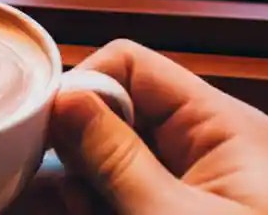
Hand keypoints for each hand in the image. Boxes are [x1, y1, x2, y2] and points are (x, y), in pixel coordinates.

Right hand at [49, 40, 267, 213]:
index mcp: (219, 127)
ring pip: (110, 170)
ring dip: (84, 194)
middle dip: (79, 155)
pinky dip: (100, 212)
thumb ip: (115, 158)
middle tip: (74, 199)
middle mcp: (204, 152)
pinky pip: (123, 203)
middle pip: (116, 119)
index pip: (133, 67)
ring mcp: (190, 195)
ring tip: (89, 213)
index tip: (48, 136)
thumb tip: (66, 97)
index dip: (84, 89)